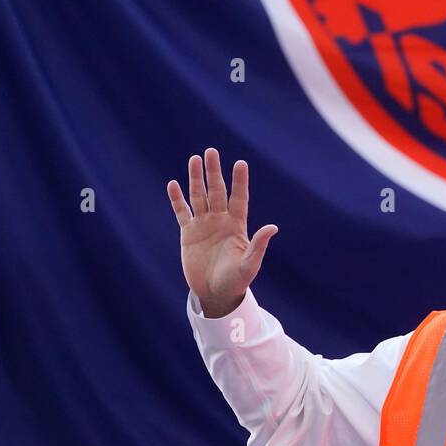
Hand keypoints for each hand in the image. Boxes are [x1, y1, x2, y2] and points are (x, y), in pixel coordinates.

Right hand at [167, 148, 277, 317]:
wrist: (216, 293)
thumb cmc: (237, 280)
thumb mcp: (250, 264)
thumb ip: (258, 245)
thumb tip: (273, 227)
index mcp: (237, 225)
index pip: (239, 197)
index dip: (239, 181)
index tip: (240, 163)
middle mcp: (220, 221)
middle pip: (216, 191)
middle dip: (213, 172)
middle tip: (211, 151)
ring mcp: (203, 225)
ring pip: (198, 196)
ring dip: (195, 179)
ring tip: (194, 159)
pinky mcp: (188, 234)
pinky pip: (182, 213)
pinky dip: (177, 199)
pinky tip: (173, 184)